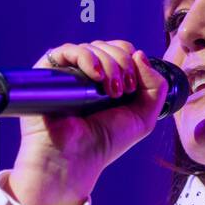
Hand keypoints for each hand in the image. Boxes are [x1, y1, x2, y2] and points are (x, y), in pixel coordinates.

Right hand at [7, 40, 167, 204]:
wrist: (75, 157)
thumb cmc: (105, 142)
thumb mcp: (144, 118)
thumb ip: (155, 87)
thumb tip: (139, 54)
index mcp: (110, 80)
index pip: (124, 52)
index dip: (133, 61)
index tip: (133, 87)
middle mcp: (90, 73)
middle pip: (111, 47)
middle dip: (123, 64)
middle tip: (122, 91)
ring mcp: (70, 71)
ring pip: (93, 47)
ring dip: (109, 64)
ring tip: (110, 91)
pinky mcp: (49, 71)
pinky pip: (67, 50)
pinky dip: (86, 57)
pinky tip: (95, 76)